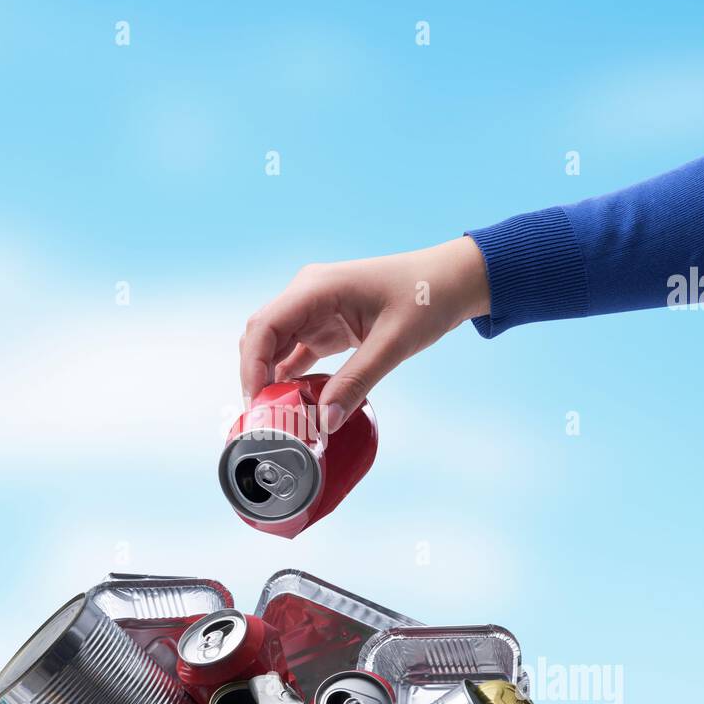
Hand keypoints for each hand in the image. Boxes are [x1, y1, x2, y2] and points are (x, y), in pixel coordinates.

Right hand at [238, 236, 490, 430]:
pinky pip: (295, 351)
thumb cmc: (425, 297)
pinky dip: (290, 376)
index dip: (252, 366)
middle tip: (264, 416)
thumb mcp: (393, 344)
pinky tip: (294, 402)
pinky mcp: (325, 323)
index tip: (256, 401)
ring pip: (274, 345)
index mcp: (317, 288)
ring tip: (277, 415)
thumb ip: (357, 382)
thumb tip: (325, 422)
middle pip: (261, 336)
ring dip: (271, 378)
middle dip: (256, 375)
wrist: (451, 280)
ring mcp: (315, 309)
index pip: (264, 326)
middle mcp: (307, 294)